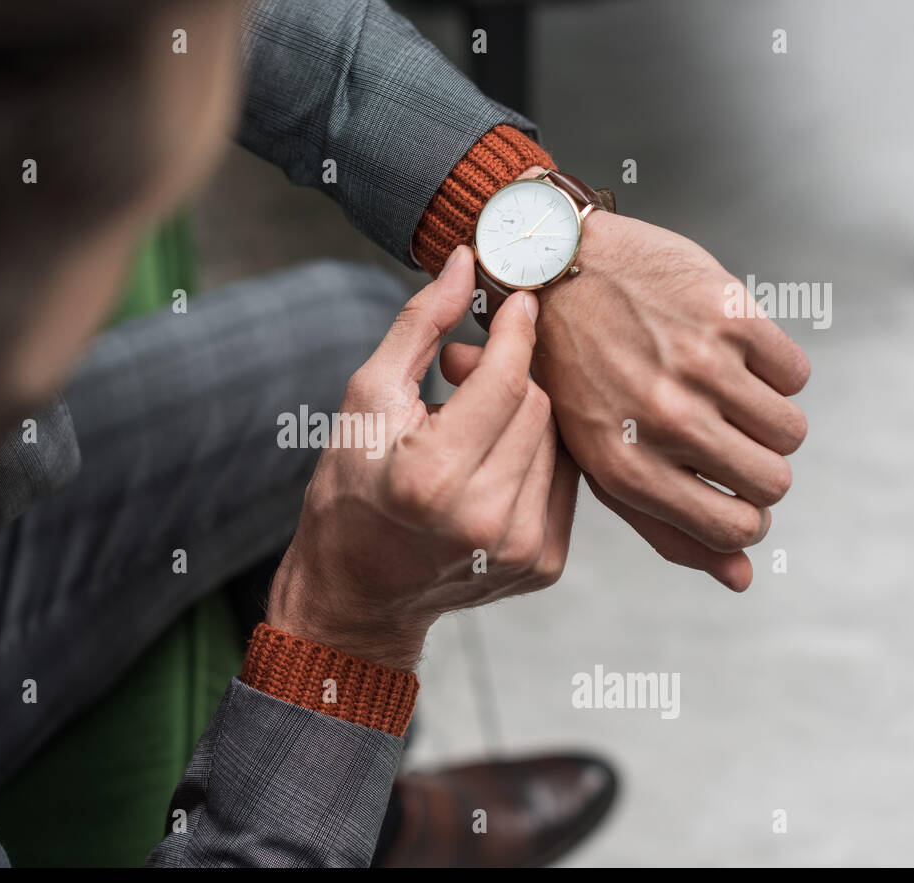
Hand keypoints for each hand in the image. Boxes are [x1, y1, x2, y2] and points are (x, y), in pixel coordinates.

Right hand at [267, 245, 579, 669]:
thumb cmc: (349, 493)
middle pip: (537, 407)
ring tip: (469, 422)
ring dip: (522, 415)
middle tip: (460, 371)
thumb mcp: (365, 400)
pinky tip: (490, 459)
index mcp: (431, 480)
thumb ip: (419, 326)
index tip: (515, 302)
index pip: (507, 381)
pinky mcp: (543, 564)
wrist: (358, 592)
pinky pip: (564, 479)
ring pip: (557, 440)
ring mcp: (519, 549)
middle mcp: (483, 521)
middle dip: (508, 374)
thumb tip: (466, 260)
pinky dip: (534, 455)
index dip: (516, 332)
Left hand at [528, 194, 808, 590]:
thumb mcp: (598, 460)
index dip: (745, 516)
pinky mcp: (728, 317)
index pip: (736, 528)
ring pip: (790, 431)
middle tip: (722, 436)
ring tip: (719, 394)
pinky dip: (771, 370)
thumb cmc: (574, 378)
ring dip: (766, 418)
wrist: (553, 271)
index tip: (728, 492)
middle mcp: (664, 421)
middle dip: (758, 467)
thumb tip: (742, 580)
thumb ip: (666, 527)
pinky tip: (724, 354)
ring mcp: (699, 367)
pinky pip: (793, 374)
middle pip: (773, 481)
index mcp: (625, 468)